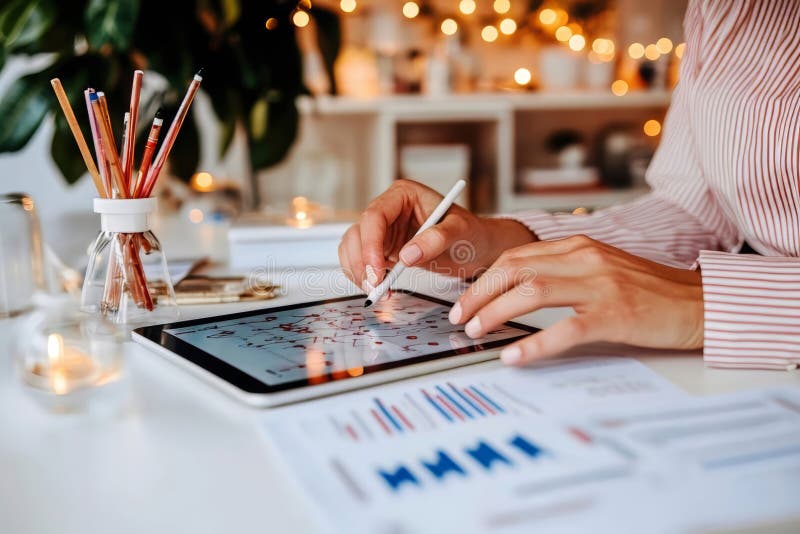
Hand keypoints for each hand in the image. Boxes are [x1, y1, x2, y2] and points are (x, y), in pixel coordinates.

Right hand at [338, 179, 533, 291]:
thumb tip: (406, 257)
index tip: (378, 269)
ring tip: (377, 292)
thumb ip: (435, 240)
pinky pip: (360, 261)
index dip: (371, 243)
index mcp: (403, 195)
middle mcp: (388, 210)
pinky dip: (364, 277)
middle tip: (374, 287)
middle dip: (362, 262)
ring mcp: (383, 230)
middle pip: (358, 232)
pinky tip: (380, 289)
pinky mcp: (382, 249)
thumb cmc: (471, 233)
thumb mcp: (460, 231)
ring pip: (353, 247)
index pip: (375, 215)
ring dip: (358, 271)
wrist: (476, 248)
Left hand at [448, 235, 703, 364]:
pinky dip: (534, 344)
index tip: (465, 300)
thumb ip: (562, 271)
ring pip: (531, 293)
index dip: (483, 279)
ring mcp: (601, 285)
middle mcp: (586, 259)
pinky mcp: (616, 315)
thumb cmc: (649, 291)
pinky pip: (565, 329)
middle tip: (461, 318)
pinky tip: (515, 357)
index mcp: (579, 247)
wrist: (699, 303)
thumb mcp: (600, 268)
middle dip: (479, 295)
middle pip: (514, 270)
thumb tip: (515, 288)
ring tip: (478, 333)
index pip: (516, 256)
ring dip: (495, 314)